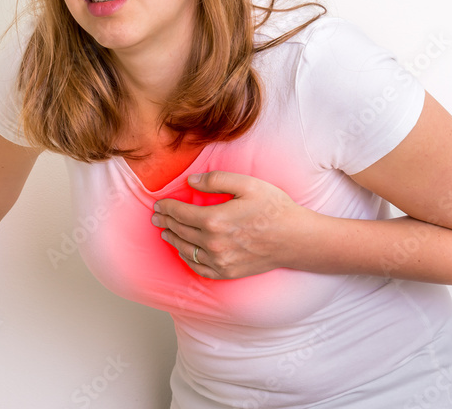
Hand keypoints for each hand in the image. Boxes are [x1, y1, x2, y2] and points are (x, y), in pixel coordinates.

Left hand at [151, 171, 303, 278]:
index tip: (158, 203)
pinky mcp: (227, 273)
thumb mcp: (247, 184)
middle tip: (156, 216)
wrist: (295, 239)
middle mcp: (213, 244)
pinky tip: (183, 251)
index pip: (180, 213)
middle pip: (180, 231)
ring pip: (186, 250)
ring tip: (164, 232)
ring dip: (172, 239)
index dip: (166, 207)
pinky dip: (186, 258)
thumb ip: (216, 180)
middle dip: (165, 221)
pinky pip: (198, 267)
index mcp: (215, 220)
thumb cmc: (273, 208)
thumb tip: (190, 181)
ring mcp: (219, 261)